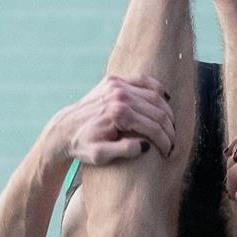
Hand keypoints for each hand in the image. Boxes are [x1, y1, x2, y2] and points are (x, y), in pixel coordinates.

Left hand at [44, 75, 174, 165]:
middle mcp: (119, 96)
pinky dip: (156, 88)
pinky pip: (142, 80)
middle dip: (169, 128)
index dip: (165, 140)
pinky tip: (165, 98)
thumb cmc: (82, 146)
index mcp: (118, 114)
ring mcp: (116, 85)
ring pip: (154, 95)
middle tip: (173, 140)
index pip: (153, 127)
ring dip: (166, 111)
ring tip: (170, 126)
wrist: (63, 130)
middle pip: (157, 111)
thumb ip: (124, 151)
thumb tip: (146, 145)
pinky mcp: (113, 81)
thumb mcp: (101, 156)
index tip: (169, 151)